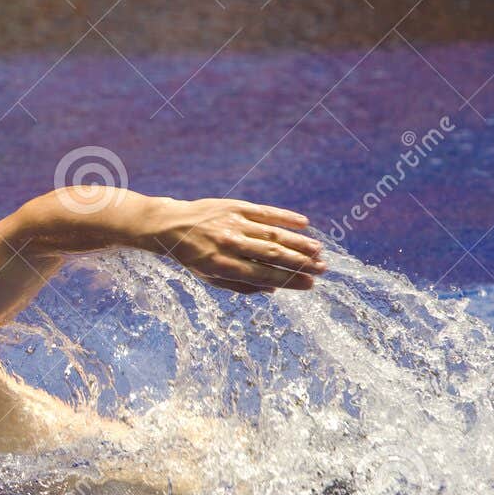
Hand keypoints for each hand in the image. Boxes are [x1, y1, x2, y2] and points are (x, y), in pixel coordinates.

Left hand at [149, 198, 326, 292]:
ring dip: (298, 242)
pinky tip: (303, 224)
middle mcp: (229, 244)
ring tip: (318, 251)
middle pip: (272, 254)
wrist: (171, 226)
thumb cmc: (193, 257)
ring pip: (272, 233)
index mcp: (221, 266)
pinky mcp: (235, 206)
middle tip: (322, 269)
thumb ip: (241, 285)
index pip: (263, 274)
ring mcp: (233, 223)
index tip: (310, 284)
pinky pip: (265, 212)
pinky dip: (285, 217)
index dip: (289, 280)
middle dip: (300, 263)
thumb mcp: (210, 278)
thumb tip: (273, 288)